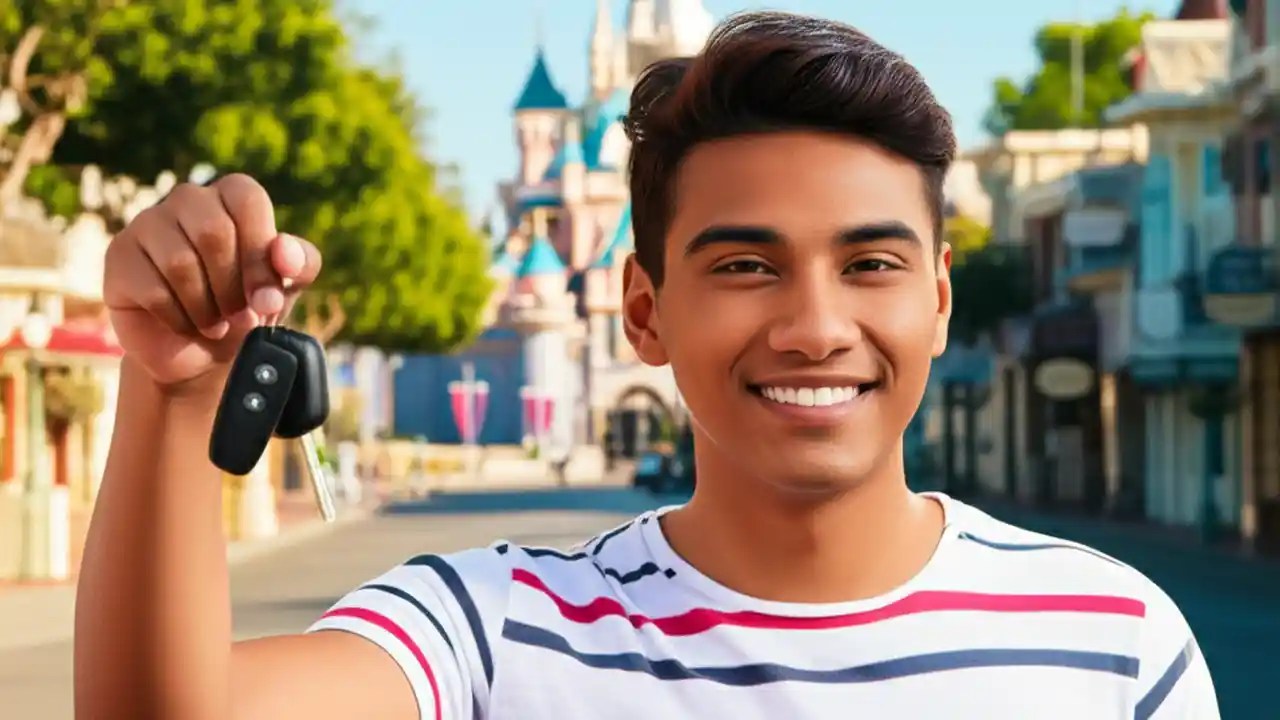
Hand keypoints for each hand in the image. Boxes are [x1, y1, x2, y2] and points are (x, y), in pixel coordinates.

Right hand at [103, 174, 321, 390]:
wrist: (201, 351)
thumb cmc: (247, 308)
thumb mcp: (286, 288)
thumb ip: (300, 264)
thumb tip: (284, 251)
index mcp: (231, 196)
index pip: (247, 199)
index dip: (259, 254)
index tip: (267, 299)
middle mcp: (188, 200)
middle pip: (213, 231)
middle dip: (232, 287)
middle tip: (239, 315)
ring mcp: (147, 224)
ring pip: (179, 262)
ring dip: (205, 307)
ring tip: (214, 323)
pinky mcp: (119, 256)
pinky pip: (152, 289)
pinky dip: (178, 319)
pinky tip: (185, 324)